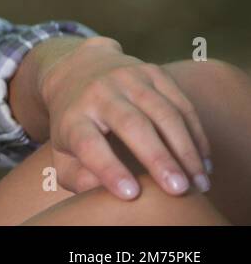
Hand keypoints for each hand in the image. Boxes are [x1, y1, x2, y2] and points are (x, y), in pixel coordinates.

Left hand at [38, 36, 213, 199]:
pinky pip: (182, 104)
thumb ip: (77, 177)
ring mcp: (127, 78)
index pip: (88, 144)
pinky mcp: (153, 73)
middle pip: (131, 124)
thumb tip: (107, 195)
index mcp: (73, 117)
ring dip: (186, 150)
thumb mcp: (60, 151)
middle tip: (179, 190)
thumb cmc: (73, 124)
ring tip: (200, 183)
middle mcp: (98, 92)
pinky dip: (196, 134)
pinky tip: (203, 162)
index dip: (109, 168)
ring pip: (164, 114)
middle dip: (158, 158)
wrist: (78, 68)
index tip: (131, 193)